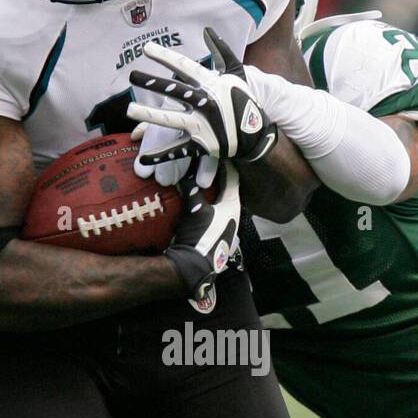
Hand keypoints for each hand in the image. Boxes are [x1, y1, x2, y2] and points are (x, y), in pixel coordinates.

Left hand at [127, 27, 277, 175]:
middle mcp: (205, 104)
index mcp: (212, 84)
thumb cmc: (244, 100)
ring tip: (129, 110)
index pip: (185, 67)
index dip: (166, 57)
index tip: (146, 48)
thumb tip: (208, 30)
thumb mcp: (236, 72)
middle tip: (132, 75)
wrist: (257, 135)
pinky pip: (178, 152)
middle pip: (175, 92)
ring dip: (149, 116)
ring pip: (172, 120)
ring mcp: (203, 126)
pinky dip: (160, 157)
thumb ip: (221, 50)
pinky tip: (143, 159)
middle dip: (153, 83)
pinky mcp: (202, 145)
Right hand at [165, 162, 241, 309]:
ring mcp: (223, 225)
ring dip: (206, 190)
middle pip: (224, 187)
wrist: (192, 267)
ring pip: (216, 200)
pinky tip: (191, 199)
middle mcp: (232, 214)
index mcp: (234, 205)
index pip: (232, 176)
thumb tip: (184, 170)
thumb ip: (191, 188)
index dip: (224, 162)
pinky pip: (209, 211)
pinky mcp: (213, 233)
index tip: (216, 149)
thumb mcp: (195, 209)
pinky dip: (201, 203)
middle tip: (201, 161)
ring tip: (194, 178)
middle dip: (213, 175)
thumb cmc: (200, 237)